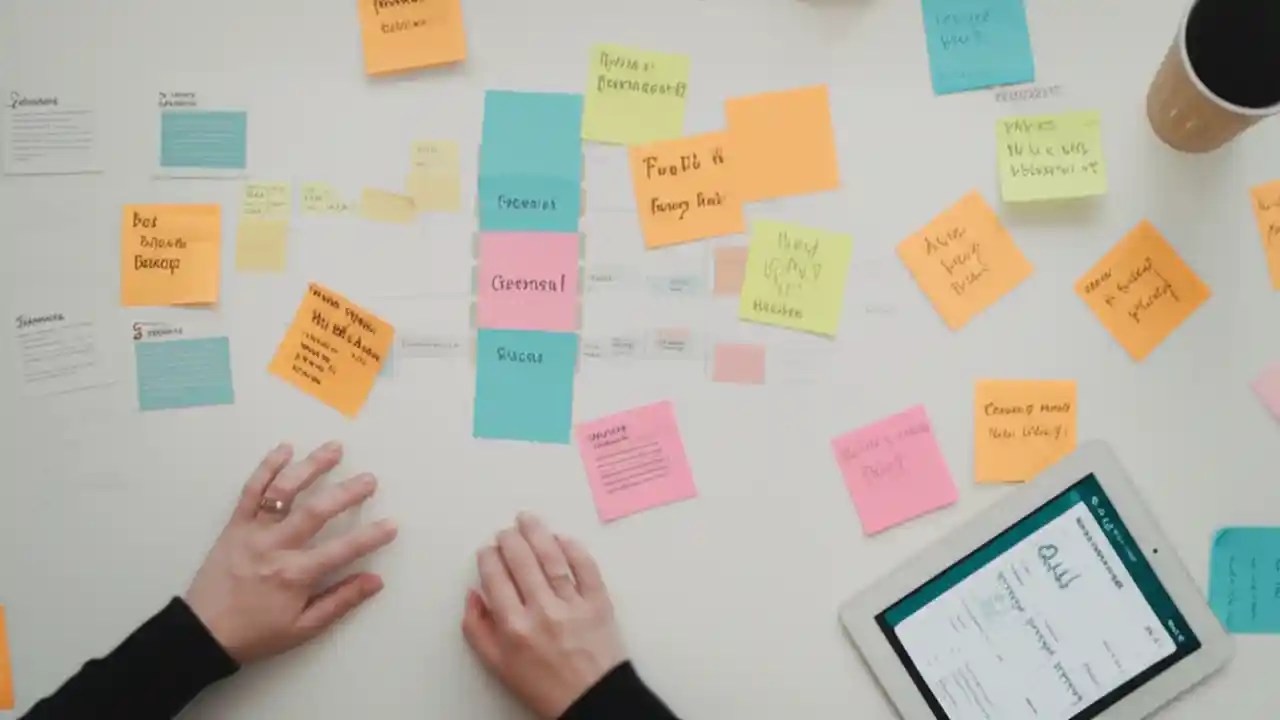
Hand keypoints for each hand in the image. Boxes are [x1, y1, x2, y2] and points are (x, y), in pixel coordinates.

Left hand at [184, 441, 397, 663]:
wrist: (202, 633)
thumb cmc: (256, 633)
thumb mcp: (302, 628)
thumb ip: (340, 601)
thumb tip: (376, 580)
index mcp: (295, 575)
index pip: (343, 551)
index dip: (371, 537)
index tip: (392, 524)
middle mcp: (275, 547)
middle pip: (316, 511)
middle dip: (346, 492)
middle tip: (370, 479)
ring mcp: (253, 531)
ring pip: (283, 491)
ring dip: (310, 467)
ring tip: (334, 449)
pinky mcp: (235, 525)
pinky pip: (251, 491)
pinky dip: (267, 468)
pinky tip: (284, 450)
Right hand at [462, 513, 626, 718]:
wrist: (592, 700)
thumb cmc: (543, 685)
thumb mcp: (498, 665)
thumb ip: (478, 629)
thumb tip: (473, 593)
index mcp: (514, 627)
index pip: (496, 579)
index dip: (488, 558)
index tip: (487, 551)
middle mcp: (542, 612)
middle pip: (522, 562)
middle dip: (509, 540)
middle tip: (505, 532)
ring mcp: (573, 605)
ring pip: (552, 558)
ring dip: (537, 533)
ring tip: (527, 519)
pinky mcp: (599, 603)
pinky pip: (586, 568)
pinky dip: (574, 549)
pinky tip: (562, 538)